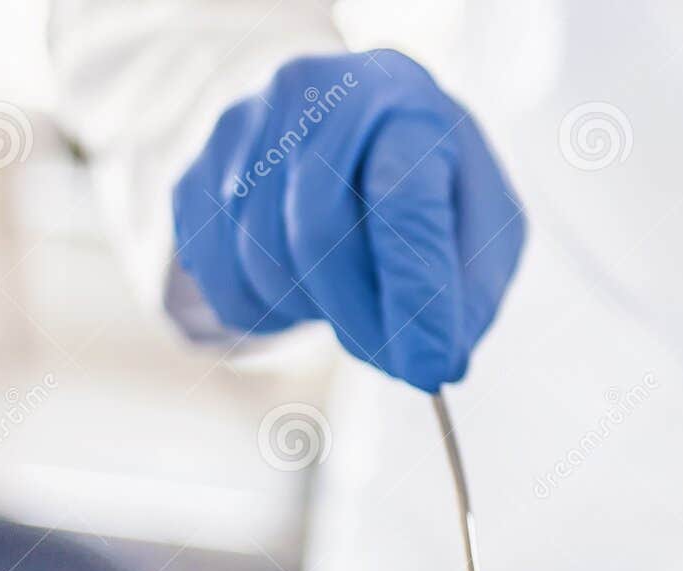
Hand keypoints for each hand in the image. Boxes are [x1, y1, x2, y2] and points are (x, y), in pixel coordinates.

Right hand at [173, 50, 524, 390]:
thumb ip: (470, 292)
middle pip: (316, 232)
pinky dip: (264, 310)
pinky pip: (217, 274)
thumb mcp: (484, 227)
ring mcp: (244, 126)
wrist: (361, 133)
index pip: (403, 203)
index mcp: (405, 101)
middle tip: (393, 359)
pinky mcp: (198, 170)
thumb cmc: (436, 186)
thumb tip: (434, 363)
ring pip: (260, 257)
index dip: (417, 294)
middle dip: (359, 318)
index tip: (430, 366)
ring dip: (313, 311)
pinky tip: (304, 291)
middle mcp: (315, 94)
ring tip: (352, 299)